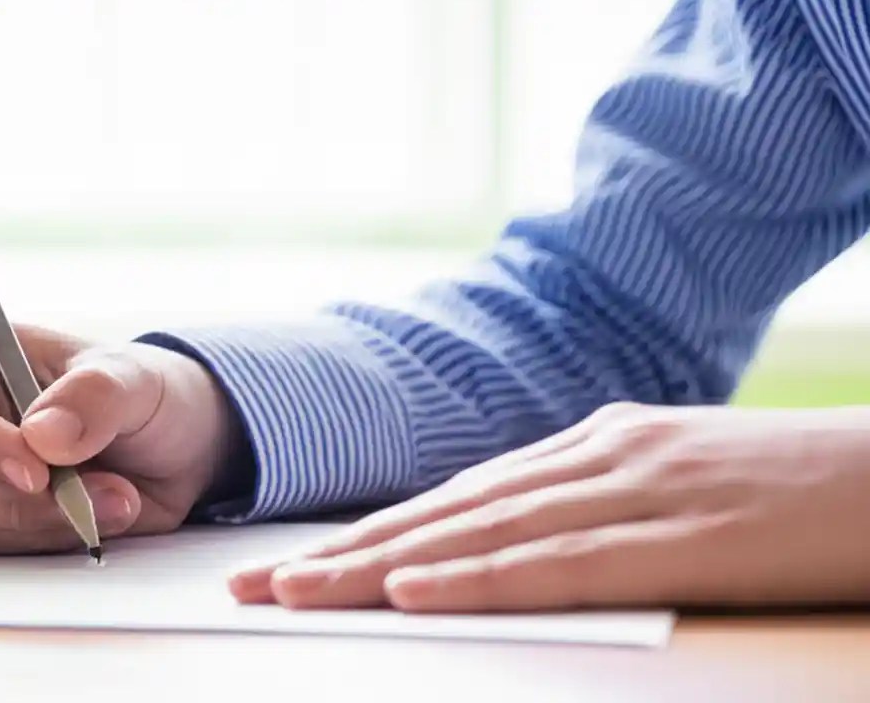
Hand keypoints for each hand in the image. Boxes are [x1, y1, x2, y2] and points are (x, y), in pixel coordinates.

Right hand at [0, 324, 242, 554]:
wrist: (180, 446)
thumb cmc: (147, 392)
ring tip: (117, 497)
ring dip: (44, 522)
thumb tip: (41, 435)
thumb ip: (93, 397)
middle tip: (84, 492)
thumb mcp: (135, 380)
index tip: (34, 470)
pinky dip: (55, 540)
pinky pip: (1, 549)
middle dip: (11, 497)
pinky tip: (103, 515)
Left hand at [228, 402, 869, 611]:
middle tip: (251, 587)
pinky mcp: (677, 534)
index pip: (455, 499)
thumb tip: (512, 535)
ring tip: (296, 595)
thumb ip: (595, 502)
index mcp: (589, 446)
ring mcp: (632, 487)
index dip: (369, 534)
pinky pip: (557, 561)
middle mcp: (593, 457)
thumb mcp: (676, 483)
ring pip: (478, 535)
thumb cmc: (791, 490)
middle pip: (443, 514)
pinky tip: (413, 590)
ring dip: (378, 567)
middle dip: (342, 554)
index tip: (295, 566)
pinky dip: (477, 577)